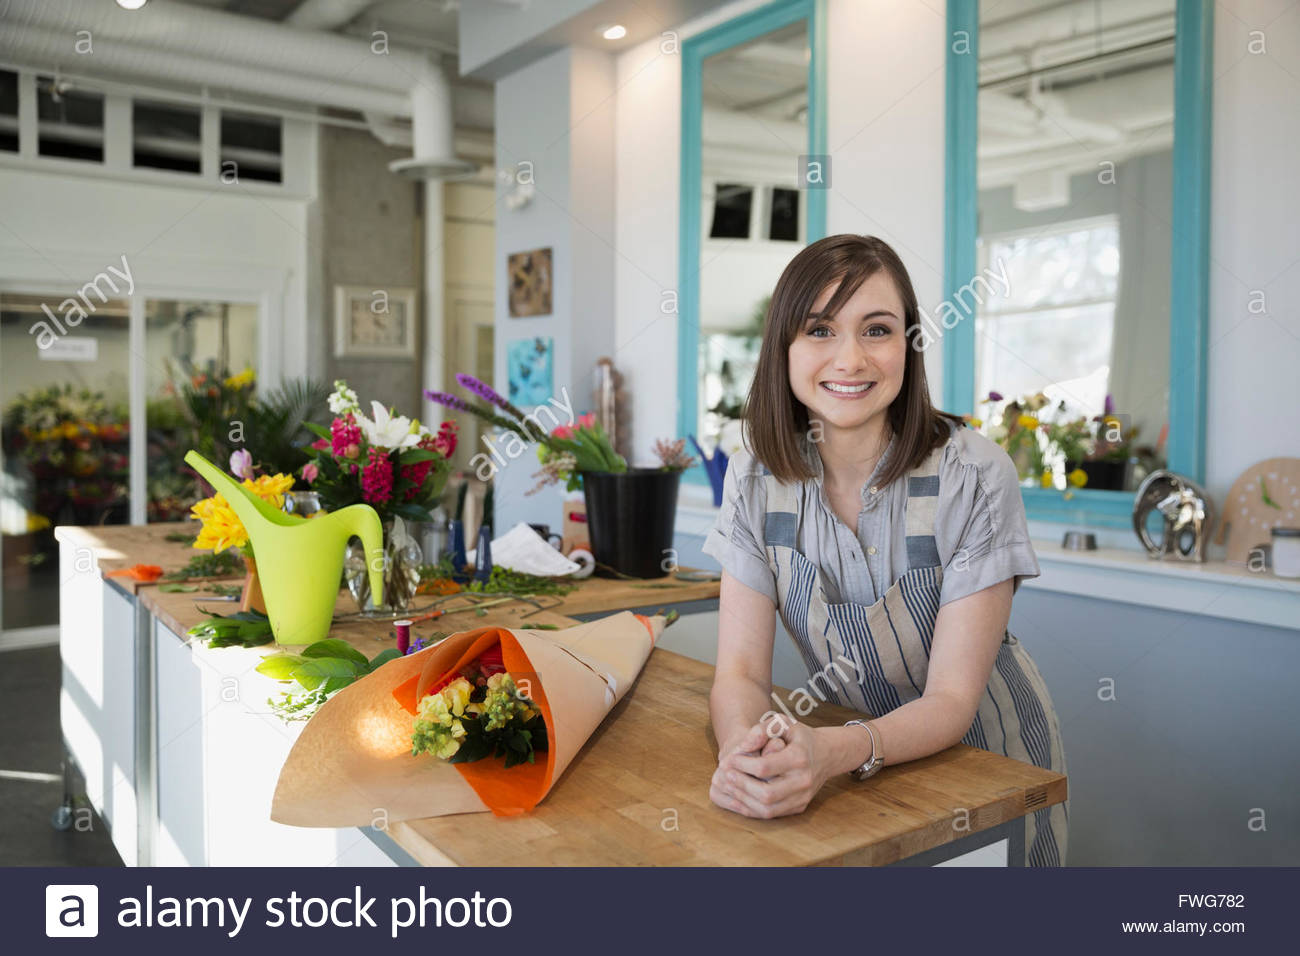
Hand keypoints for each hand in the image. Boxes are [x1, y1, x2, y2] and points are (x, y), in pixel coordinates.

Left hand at [712, 721, 832, 818]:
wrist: (826, 754)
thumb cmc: (799, 737)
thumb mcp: (784, 723)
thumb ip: (762, 729)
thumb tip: (744, 746)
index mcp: (799, 757)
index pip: (764, 767)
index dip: (742, 765)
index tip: (729, 760)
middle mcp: (803, 781)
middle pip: (766, 793)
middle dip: (741, 786)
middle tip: (726, 776)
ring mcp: (802, 797)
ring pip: (768, 809)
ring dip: (744, 800)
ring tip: (730, 787)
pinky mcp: (800, 807)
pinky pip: (773, 815)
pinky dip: (752, 809)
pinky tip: (739, 798)